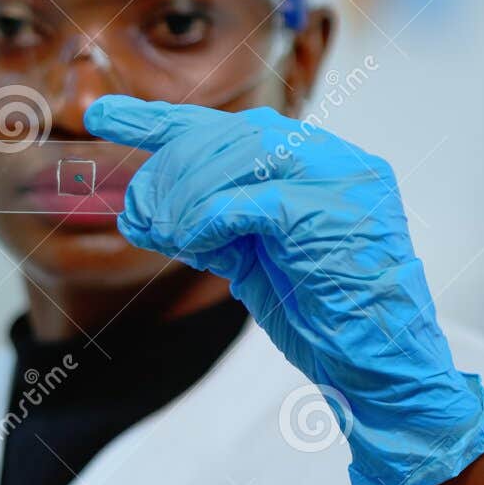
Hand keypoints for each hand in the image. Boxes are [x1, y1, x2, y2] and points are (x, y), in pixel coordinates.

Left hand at [86, 96, 483, 484]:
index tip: (100, 116)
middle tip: (136, 209)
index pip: (230, 126)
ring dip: (183, 196)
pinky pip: (249, 200)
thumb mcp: (253, 259)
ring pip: (237, 157)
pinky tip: (189, 241)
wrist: (383, 368)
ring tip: (162, 231)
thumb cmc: (323, 318)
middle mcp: (334, 159)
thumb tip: (139, 210)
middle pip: (228, 134)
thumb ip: (210, 225)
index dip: (159, 118)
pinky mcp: (333, 213)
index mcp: (317, 163)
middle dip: (167, 169)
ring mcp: (341, 180)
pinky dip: (207, 218)